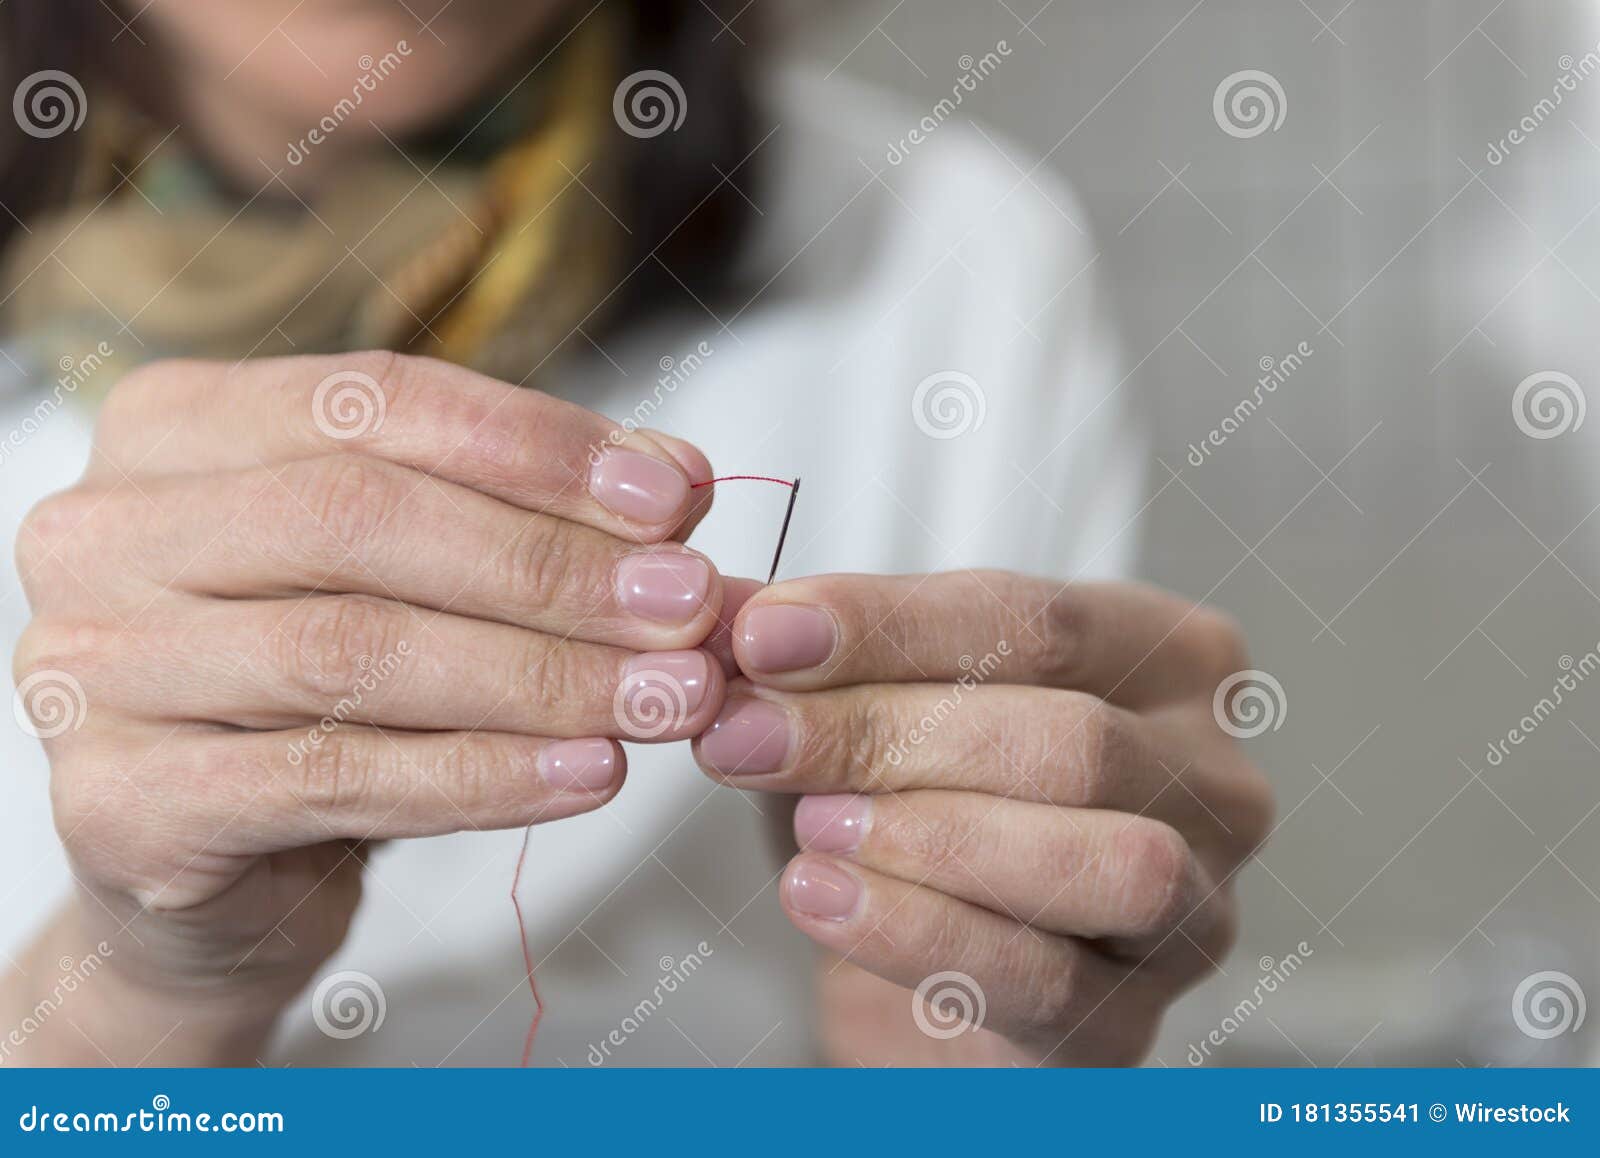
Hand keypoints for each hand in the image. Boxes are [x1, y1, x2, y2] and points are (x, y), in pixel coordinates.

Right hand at [7, 352, 726, 1062]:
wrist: (210, 873)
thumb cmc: (319, 697)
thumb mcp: (414, 581)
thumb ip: (523, 518)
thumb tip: (680, 481)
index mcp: (176, 429)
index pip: (377, 402)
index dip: (540, 447)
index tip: (677, 496)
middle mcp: (104, 529)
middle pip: (361, 518)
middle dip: (552, 565)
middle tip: (692, 607)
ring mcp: (91, 665)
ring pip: (354, 649)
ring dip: (542, 675)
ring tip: (668, 698)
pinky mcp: (115, 801)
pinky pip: (334, 777)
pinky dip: (483, 778)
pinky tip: (590, 776)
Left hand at [692, 571, 1272, 1065]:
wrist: (925, 969)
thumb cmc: (922, 806)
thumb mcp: (872, 702)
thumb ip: (813, 652)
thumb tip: (730, 610)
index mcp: (1166, 658)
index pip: (1040, 619)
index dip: (891, 625)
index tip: (766, 634)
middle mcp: (1213, 777)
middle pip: (1073, 737)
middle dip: (891, 733)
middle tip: (751, 735)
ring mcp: (1194, 908)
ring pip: (1103, 858)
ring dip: (932, 836)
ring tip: (811, 823)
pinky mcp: (1133, 1022)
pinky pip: (1044, 979)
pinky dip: (918, 932)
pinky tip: (822, 896)